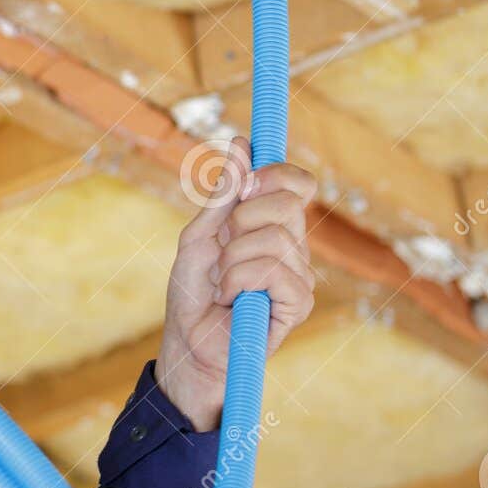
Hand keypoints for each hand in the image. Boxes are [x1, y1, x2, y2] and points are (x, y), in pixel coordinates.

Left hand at [156, 136, 316, 429]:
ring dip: (233, 257)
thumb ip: (222, 195)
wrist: (188, 343)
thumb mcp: (198, 236)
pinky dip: (240, 279)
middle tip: (222, 248)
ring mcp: (299, 274)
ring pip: (276, 236)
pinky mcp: (299, 303)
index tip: (245, 185)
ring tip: (222, 281)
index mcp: (271, 224)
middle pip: (287, 202)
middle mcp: (293, 246)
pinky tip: (231, 297)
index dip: (275, 173)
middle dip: (240, 219)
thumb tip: (242, 144)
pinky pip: (275, 270)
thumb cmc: (193, 292)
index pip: (297, 182)